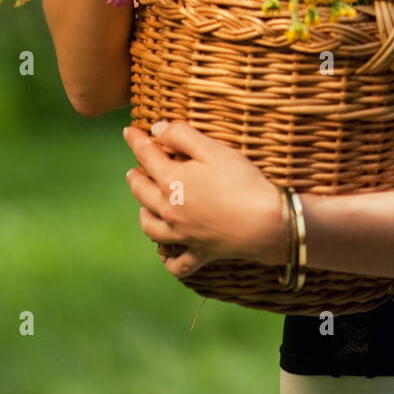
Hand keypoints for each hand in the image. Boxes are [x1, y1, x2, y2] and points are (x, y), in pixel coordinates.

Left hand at [123, 121, 286, 279]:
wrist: (265, 222)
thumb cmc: (241, 181)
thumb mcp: (212, 149)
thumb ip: (182, 136)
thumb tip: (156, 129)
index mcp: (171, 182)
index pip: (146, 156)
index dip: (136, 141)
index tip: (128, 131)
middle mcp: (170, 211)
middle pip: (142, 193)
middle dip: (135, 179)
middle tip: (133, 171)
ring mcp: (183, 235)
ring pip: (151, 228)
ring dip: (144, 215)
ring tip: (143, 208)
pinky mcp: (200, 253)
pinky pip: (177, 264)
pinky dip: (168, 260)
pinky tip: (166, 255)